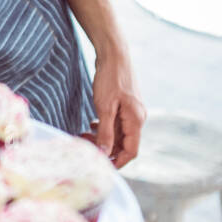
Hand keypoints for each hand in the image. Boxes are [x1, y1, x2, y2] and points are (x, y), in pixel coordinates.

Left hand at [86, 44, 145, 168]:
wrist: (113, 53)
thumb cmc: (110, 78)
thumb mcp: (104, 107)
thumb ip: (106, 132)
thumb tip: (105, 154)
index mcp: (136, 120)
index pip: (131, 151)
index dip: (118, 162)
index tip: (100, 167)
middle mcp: (137, 118)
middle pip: (123, 144)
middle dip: (105, 148)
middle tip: (84, 146)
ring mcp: (131, 111)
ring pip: (118, 134)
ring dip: (102, 138)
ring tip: (83, 134)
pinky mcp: (124, 105)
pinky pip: (115, 124)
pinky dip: (104, 128)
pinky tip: (92, 124)